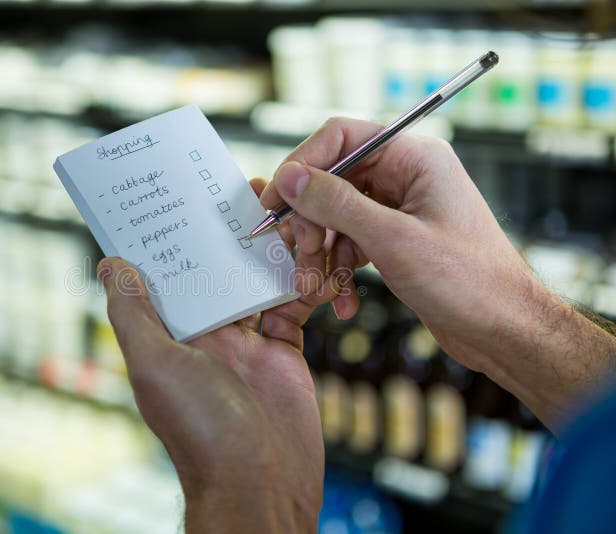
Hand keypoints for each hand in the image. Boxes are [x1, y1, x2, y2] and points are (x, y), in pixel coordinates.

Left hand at [97, 181, 334, 532]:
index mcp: (170, 334)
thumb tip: (109, 263)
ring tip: (279, 213)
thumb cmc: (201, 430)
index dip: (172, 236)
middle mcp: (207, 335)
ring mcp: (247, 343)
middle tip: (243, 192)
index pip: (167, 274)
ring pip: (257, 281)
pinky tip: (308, 257)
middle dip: (228, 233)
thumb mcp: (155, 365)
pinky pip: (293, 306)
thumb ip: (134, 313)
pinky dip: (302, 283)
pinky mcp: (285, 352)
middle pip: (216, 270)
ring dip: (268, 251)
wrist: (262, 483)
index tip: (180, 196)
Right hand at [261, 117, 615, 429]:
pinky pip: (350, 244)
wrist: (502, 330)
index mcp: (415, 157)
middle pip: (332, 182)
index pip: (341, 138)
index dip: (302, 165)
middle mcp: (405, 176)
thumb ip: (337, 205)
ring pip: (336, 218)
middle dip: (310, 223)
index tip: (276, 201)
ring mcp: (399, 209)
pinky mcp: (394, 240)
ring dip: (320, 255)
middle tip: (300, 255)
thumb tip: (292, 177)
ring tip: (315, 290)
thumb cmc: (469, 282)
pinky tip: (341, 300)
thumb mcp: (393, 241)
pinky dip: (338, 271)